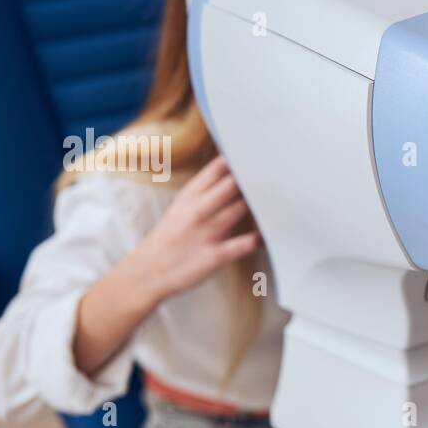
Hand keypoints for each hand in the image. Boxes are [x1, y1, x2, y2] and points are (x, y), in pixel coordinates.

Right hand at [72, 155, 259, 377]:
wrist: (147, 271)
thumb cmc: (169, 238)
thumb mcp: (181, 208)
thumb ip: (205, 193)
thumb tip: (232, 177)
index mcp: (190, 196)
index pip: (216, 169)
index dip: (239, 161)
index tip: (256, 156)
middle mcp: (198, 210)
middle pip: (231, 185)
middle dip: (253, 179)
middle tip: (275, 175)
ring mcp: (206, 232)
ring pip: (238, 209)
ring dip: (259, 205)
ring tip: (279, 200)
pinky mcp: (213, 255)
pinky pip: (240, 245)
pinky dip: (255, 239)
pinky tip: (266, 235)